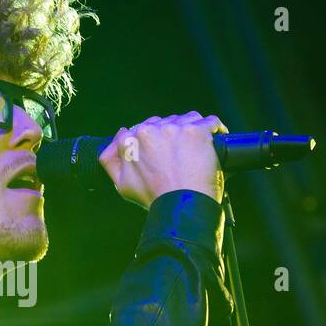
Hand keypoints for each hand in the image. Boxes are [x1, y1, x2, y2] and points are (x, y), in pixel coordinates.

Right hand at [98, 112, 226, 207]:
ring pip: (186, 120)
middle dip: (173, 135)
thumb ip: (111, 161)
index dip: (155, 140)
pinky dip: (215, 130)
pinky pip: (210, 122)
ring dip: (192, 132)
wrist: (181, 206)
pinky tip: (214, 140)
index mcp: (130, 140)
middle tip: (180, 156)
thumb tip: (117, 138)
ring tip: (196, 152)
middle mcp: (150, 129)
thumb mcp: (122, 185)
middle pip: (165, 122)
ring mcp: (174, 128)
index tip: (164, 151)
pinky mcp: (197, 130)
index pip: (143, 128)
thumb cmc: (155, 197)